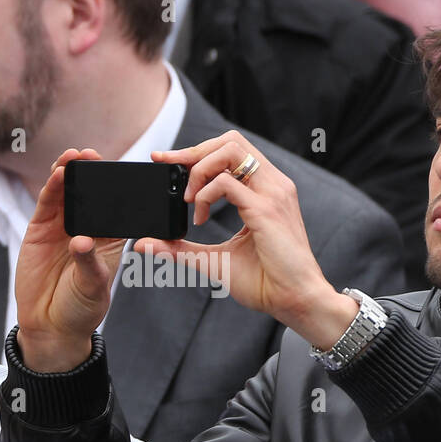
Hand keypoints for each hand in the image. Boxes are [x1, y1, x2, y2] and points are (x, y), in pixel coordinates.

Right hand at [15, 149, 127, 371]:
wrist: (52, 324)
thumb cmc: (83, 307)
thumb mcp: (93, 286)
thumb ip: (88, 263)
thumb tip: (81, 241)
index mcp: (111, 240)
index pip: (118, 209)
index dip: (120, 191)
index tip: (126, 173)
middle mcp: (88, 229)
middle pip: (91, 195)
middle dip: (93, 174)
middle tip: (94, 155)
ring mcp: (63, 227)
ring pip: (67, 194)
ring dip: (70, 173)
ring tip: (75, 156)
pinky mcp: (40, 230)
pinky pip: (47, 204)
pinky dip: (51, 188)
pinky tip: (58, 173)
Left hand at [139, 132, 350, 347]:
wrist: (295, 300)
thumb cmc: (267, 282)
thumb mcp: (216, 260)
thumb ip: (182, 248)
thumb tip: (145, 244)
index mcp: (268, 192)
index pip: (232, 152)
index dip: (197, 152)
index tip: (166, 161)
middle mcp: (274, 186)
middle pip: (231, 141)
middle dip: (193, 152)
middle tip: (171, 171)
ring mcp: (273, 195)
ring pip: (229, 150)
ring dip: (199, 168)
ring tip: (189, 198)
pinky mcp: (266, 210)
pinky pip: (225, 182)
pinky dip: (203, 194)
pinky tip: (199, 216)